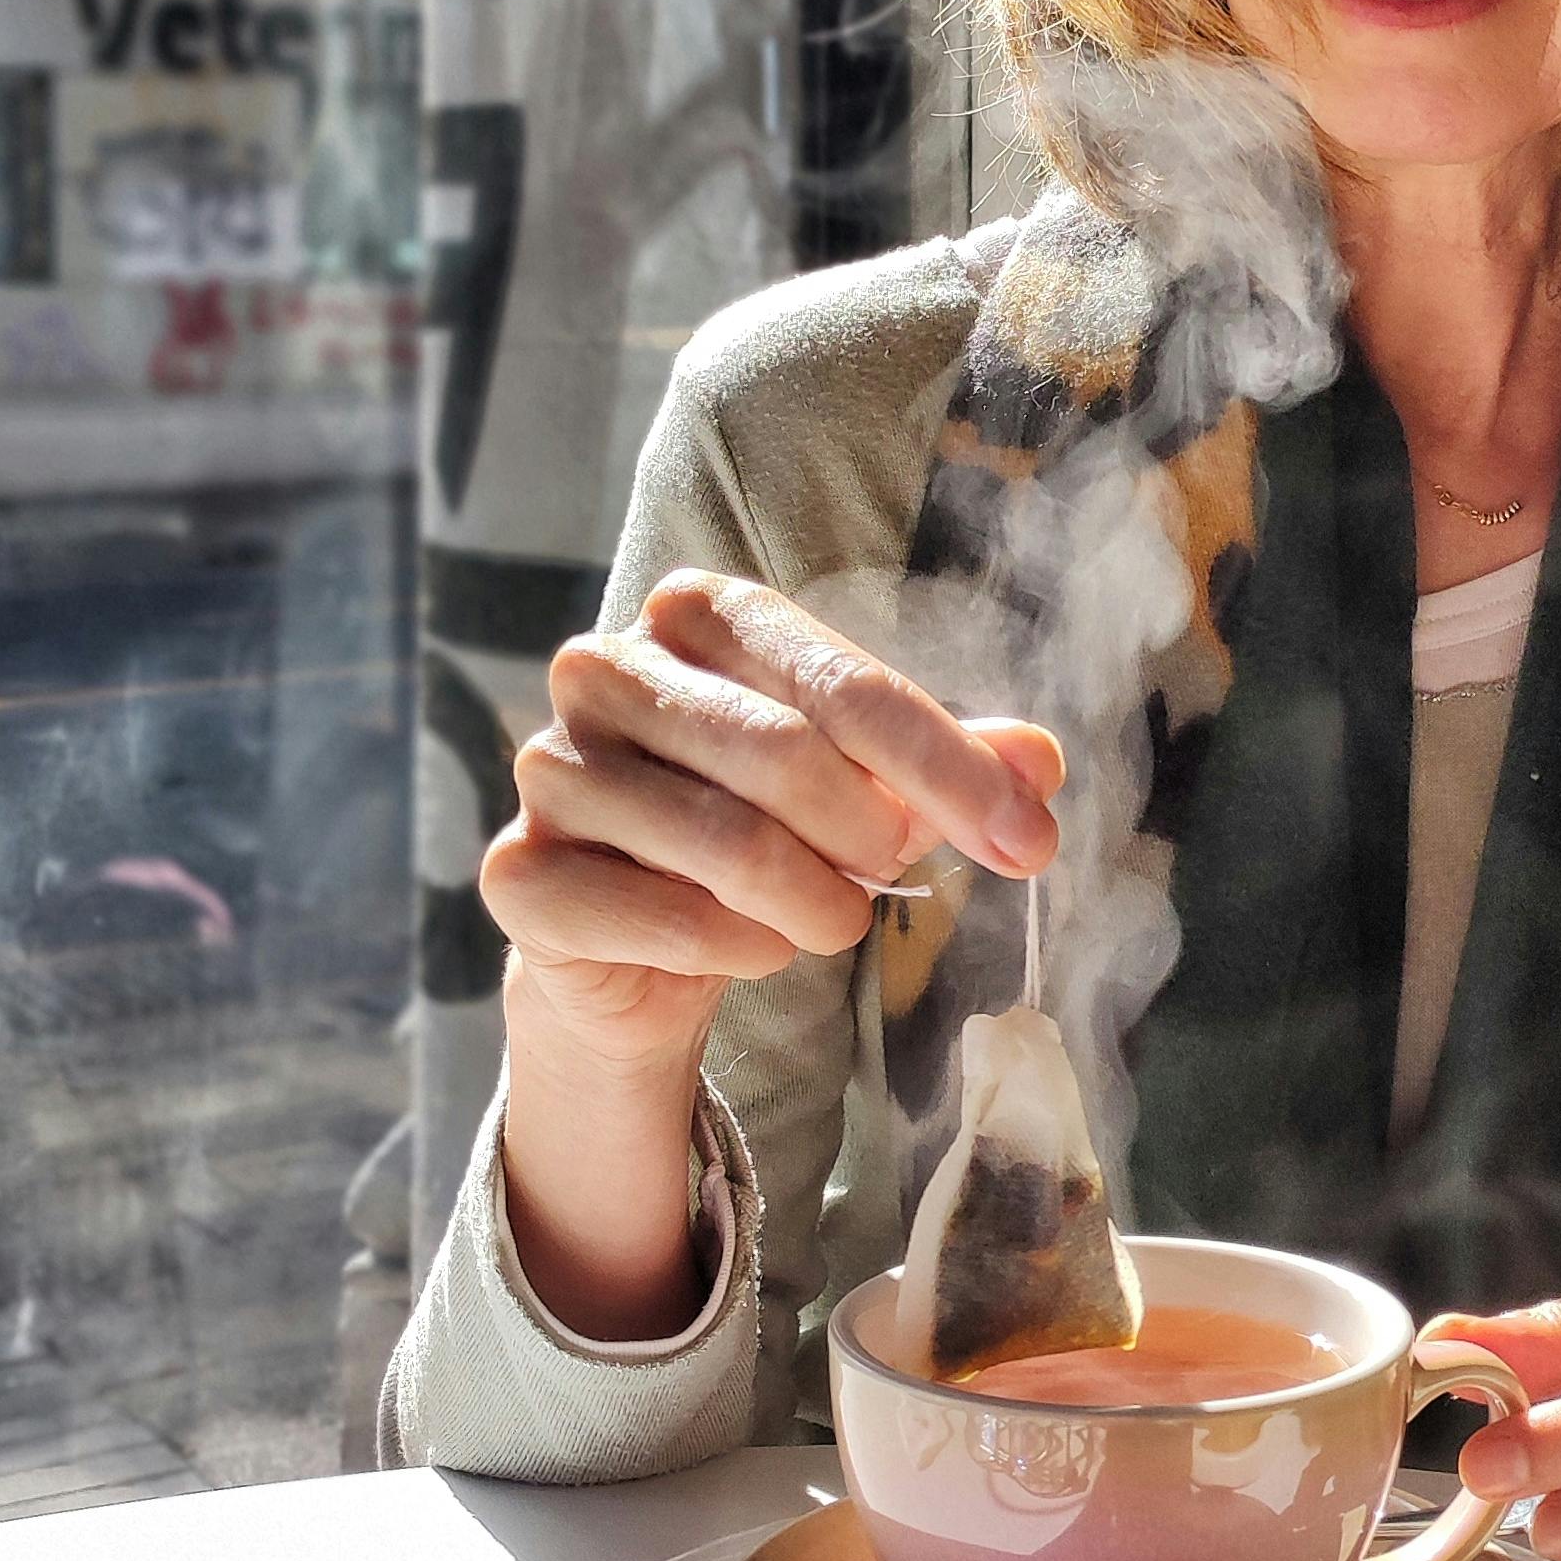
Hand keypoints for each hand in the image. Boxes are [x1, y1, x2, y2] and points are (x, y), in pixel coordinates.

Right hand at [485, 569, 1063, 1091]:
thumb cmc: (763, 826)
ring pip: (729, 846)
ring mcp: (550, 768)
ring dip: (814, 904)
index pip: (846, 685)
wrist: (638, 940)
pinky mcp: (520, 873)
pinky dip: (740, 948)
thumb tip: (1040, 765)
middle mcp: (604, 667)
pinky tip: (755, 945)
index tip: (1030, 844)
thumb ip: (952, 765)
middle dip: (871, 838)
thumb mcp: (870, 783)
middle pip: (788, 758)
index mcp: (697, 611)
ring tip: (831, 919)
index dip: (949, 771)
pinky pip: (665, 920)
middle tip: (888, 880)